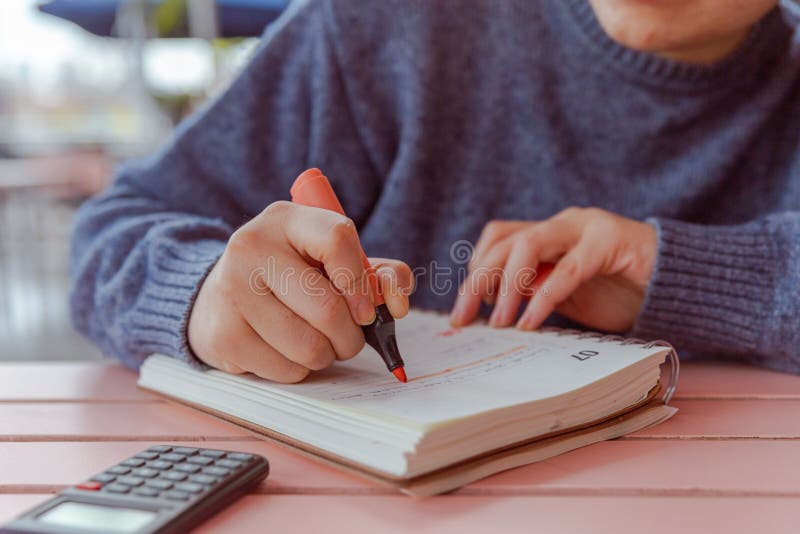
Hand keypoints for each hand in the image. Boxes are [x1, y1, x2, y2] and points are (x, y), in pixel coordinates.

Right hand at [188, 201, 412, 382]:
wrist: (223, 295)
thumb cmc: (294, 277)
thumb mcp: (334, 261)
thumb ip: (378, 275)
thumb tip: (397, 305)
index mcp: (286, 219)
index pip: (338, 240)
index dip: (363, 283)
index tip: (368, 310)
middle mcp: (252, 247)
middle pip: (328, 308)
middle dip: (351, 336)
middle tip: (347, 337)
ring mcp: (232, 291)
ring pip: (309, 347)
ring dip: (326, 356)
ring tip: (315, 341)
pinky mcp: (223, 335)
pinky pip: (287, 370)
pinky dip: (299, 370)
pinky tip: (285, 350)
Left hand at [450, 207, 656, 332]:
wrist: (679, 283)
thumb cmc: (620, 291)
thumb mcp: (567, 294)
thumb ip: (533, 290)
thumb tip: (490, 307)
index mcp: (549, 231)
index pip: (497, 238)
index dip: (475, 270)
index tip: (463, 309)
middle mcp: (562, 223)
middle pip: (503, 241)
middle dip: (477, 281)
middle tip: (464, 318)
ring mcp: (586, 227)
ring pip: (527, 244)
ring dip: (507, 287)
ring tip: (499, 323)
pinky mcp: (611, 242)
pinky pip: (568, 270)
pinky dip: (544, 298)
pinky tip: (531, 323)